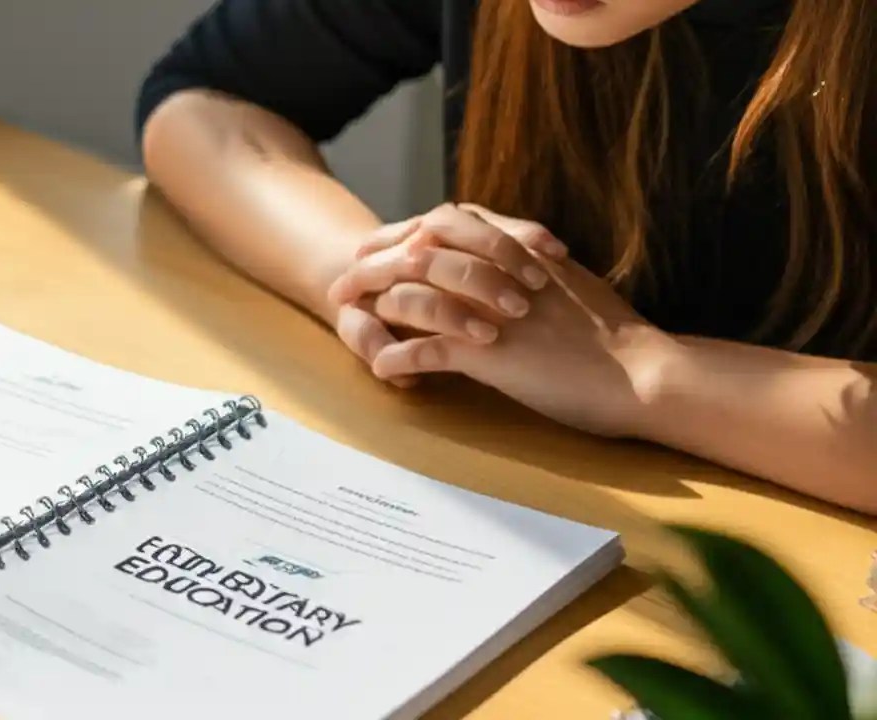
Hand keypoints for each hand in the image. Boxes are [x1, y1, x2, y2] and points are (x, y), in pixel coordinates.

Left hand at [332, 206, 675, 437]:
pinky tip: (380, 369)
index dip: (403, 234)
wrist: (643, 374)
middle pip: (415, 252)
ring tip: (348, 324)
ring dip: (372, 311)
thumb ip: (535, 266)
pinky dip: (396, 358)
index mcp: (517, 249)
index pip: (445, 222)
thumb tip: (517, 260)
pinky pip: (424, 351)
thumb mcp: (571, 282)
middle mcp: (498, 271)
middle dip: (371, 266)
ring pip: (410, 297)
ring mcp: (489, 312)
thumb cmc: (613, 337)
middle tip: (343, 284)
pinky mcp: (487, 354)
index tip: (377, 248)